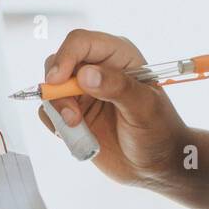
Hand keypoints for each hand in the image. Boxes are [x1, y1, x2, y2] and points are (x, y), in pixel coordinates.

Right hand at [40, 30, 189, 192]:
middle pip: (58, 63)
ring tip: (77, 126)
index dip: (65, 57)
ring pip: (51, 88)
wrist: (155, 166)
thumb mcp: (144, 108)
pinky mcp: (74, 113)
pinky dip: (55, 123)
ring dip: (57, 109)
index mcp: (118, 56)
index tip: (57, 81)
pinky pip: (49, 111)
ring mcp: (83, 91)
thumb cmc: (158, 132)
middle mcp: (97, 68)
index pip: (81, 42)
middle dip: (57, 88)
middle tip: (72, 115)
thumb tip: (85, 74)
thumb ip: (118, 88)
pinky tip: (77, 134)